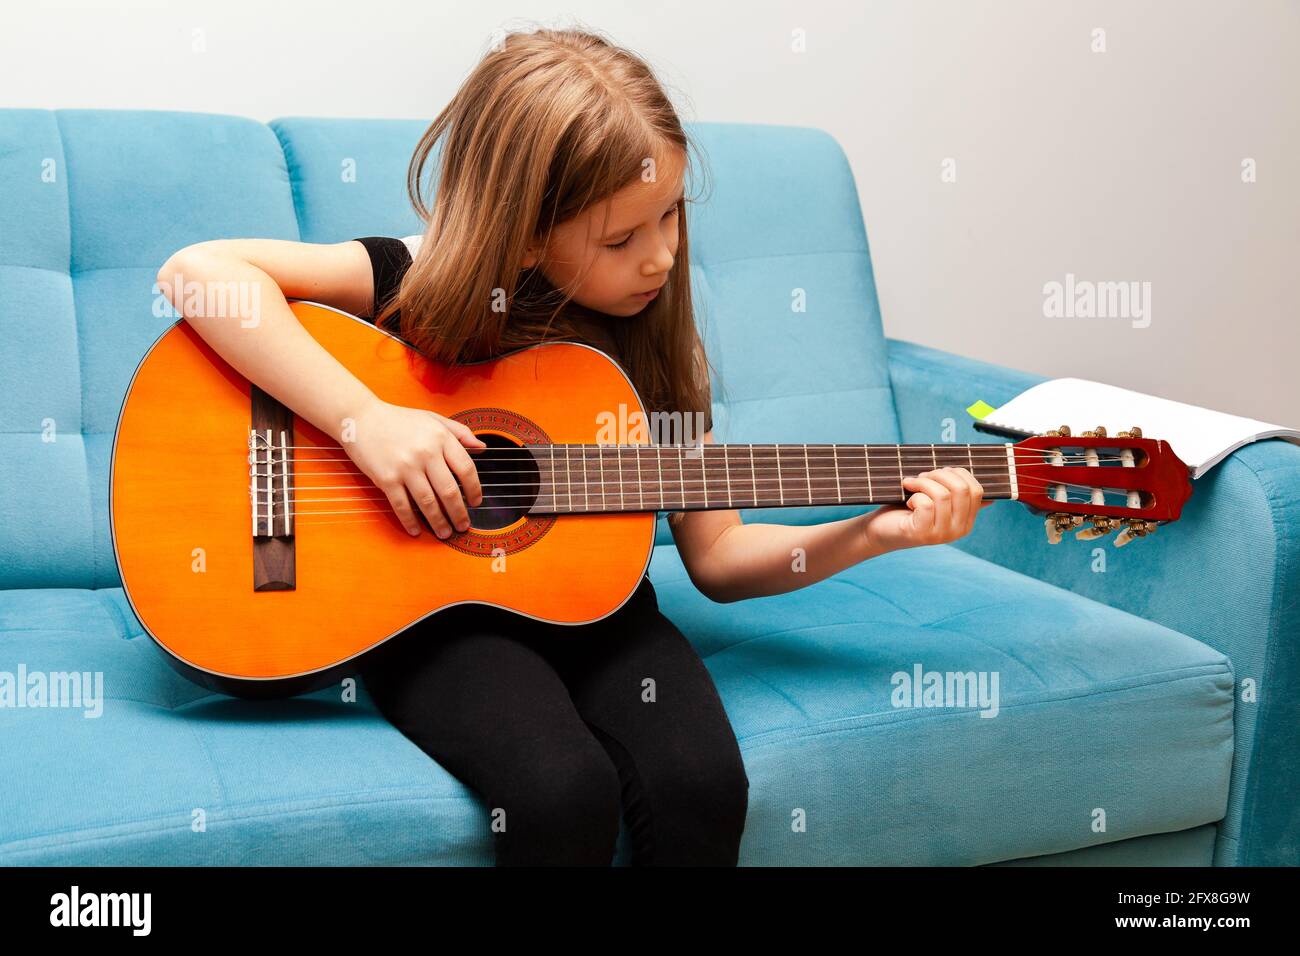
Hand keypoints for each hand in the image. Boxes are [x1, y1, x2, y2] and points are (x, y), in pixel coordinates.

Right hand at [343, 396, 486, 537]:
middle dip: (459, 513)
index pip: (466, 468)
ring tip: (445, 533)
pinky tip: (416, 530)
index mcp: (440, 437)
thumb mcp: (433, 419)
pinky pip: (402, 506)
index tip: (476, 502)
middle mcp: (425, 453)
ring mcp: (405, 467)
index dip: (474, 489)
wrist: (361, 418)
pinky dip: (410, 522)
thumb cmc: (398, 419)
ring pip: (428, 503)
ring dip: (439, 522)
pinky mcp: (386, 478)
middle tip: (463, 525)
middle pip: (449, 491)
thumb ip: (460, 432)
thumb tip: (482, 448)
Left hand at [860, 466, 991, 550]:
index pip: (977, 489)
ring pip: (943, 494)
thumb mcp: (937, 502)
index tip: (937, 473)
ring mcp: (942, 534)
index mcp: (967, 521)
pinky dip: (914, 496)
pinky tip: (908, 501)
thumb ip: (958, 498)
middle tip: (921, 476)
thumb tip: (989, 498)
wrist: (881, 530)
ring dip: (923, 482)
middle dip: (939, 474)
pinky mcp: (923, 534)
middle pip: (962, 489)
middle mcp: (959, 530)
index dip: (957, 473)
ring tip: (911, 485)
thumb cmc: (908, 511)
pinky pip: (926, 504)